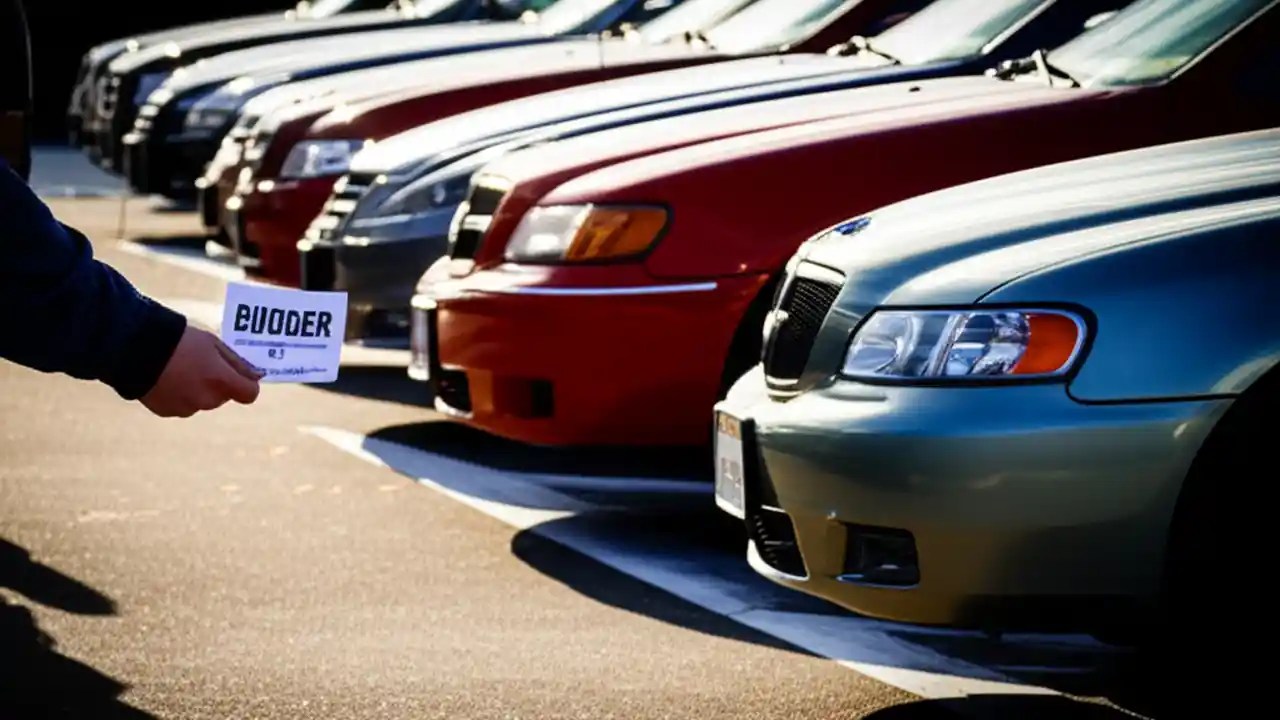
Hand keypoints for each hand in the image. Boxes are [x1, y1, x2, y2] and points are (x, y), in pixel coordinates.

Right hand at [140, 326, 262, 417]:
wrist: (134, 348)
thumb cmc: (178, 340)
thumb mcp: (213, 343)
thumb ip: (237, 363)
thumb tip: (257, 376)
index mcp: (221, 381)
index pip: (250, 394)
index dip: (246, 384)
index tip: (240, 374)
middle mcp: (206, 400)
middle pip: (223, 396)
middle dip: (217, 383)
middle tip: (201, 363)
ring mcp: (186, 408)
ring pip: (202, 401)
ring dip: (197, 389)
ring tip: (179, 369)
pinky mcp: (167, 412)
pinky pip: (182, 405)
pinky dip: (179, 395)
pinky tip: (165, 378)